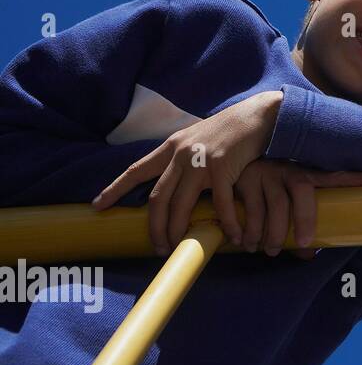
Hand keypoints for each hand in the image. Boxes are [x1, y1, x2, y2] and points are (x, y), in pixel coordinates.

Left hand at [92, 91, 283, 254]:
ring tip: (179, 248)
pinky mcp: (223, 167)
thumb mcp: (199, 139)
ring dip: (178, 231)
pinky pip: (220, 204)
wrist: (260, 116)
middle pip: (158, 198)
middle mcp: (181, 154)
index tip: (98, 206)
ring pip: (181, 205)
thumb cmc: (233, 130)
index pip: (136, 170)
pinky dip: (226, 223)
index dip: (115, 189)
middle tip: (157, 247)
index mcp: (172, 146)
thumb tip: (177, 180)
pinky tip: (230, 236)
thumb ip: (185, 157)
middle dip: (154, 227)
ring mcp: (201, 161)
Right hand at [233, 160, 361, 255]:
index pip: (335, 176)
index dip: (357, 178)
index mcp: (304, 174)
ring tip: (266, 249)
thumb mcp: (285, 200)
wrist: (228, 163)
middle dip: (304, 222)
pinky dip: (243, 230)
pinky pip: (245, 210)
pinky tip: (242, 242)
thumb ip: (298, 224)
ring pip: (272, 207)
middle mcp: (287, 171)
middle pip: (302, 194)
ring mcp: (265, 173)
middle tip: (303, 244)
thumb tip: (309, 256)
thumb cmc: (266, 189)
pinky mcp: (242, 179)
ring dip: (270, 233)